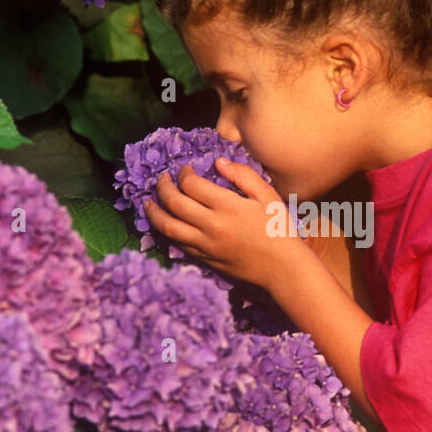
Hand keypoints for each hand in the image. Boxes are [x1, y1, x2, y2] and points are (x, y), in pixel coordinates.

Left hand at [143, 158, 303, 290]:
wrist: (283, 269)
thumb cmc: (280, 229)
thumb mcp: (267, 196)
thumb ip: (243, 175)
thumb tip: (218, 162)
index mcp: (228, 207)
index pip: (191, 185)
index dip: (183, 173)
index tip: (185, 169)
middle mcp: (212, 226)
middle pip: (174, 204)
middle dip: (163, 188)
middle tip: (162, 180)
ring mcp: (205, 246)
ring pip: (168, 227)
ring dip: (154, 213)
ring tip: (148, 203)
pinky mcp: (205, 260)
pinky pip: (178, 244)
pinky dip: (166, 232)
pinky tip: (164, 223)